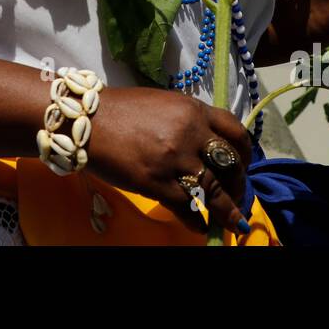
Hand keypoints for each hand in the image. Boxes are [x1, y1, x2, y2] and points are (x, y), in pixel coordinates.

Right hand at [85, 87, 253, 236]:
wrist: (83, 120)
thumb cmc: (119, 110)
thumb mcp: (162, 103)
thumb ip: (186, 119)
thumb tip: (204, 142)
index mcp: (192, 109)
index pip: (235, 131)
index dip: (245, 153)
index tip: (244, 165)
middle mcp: (190, 132)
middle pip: (230, 164)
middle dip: (238, 184)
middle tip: (237, 196)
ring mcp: (175, 159)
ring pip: (215, 191)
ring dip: (226, 210)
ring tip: (232, 222)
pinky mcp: (157, 183)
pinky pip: (188, 208)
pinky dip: (198, 221)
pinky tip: (200, 225)